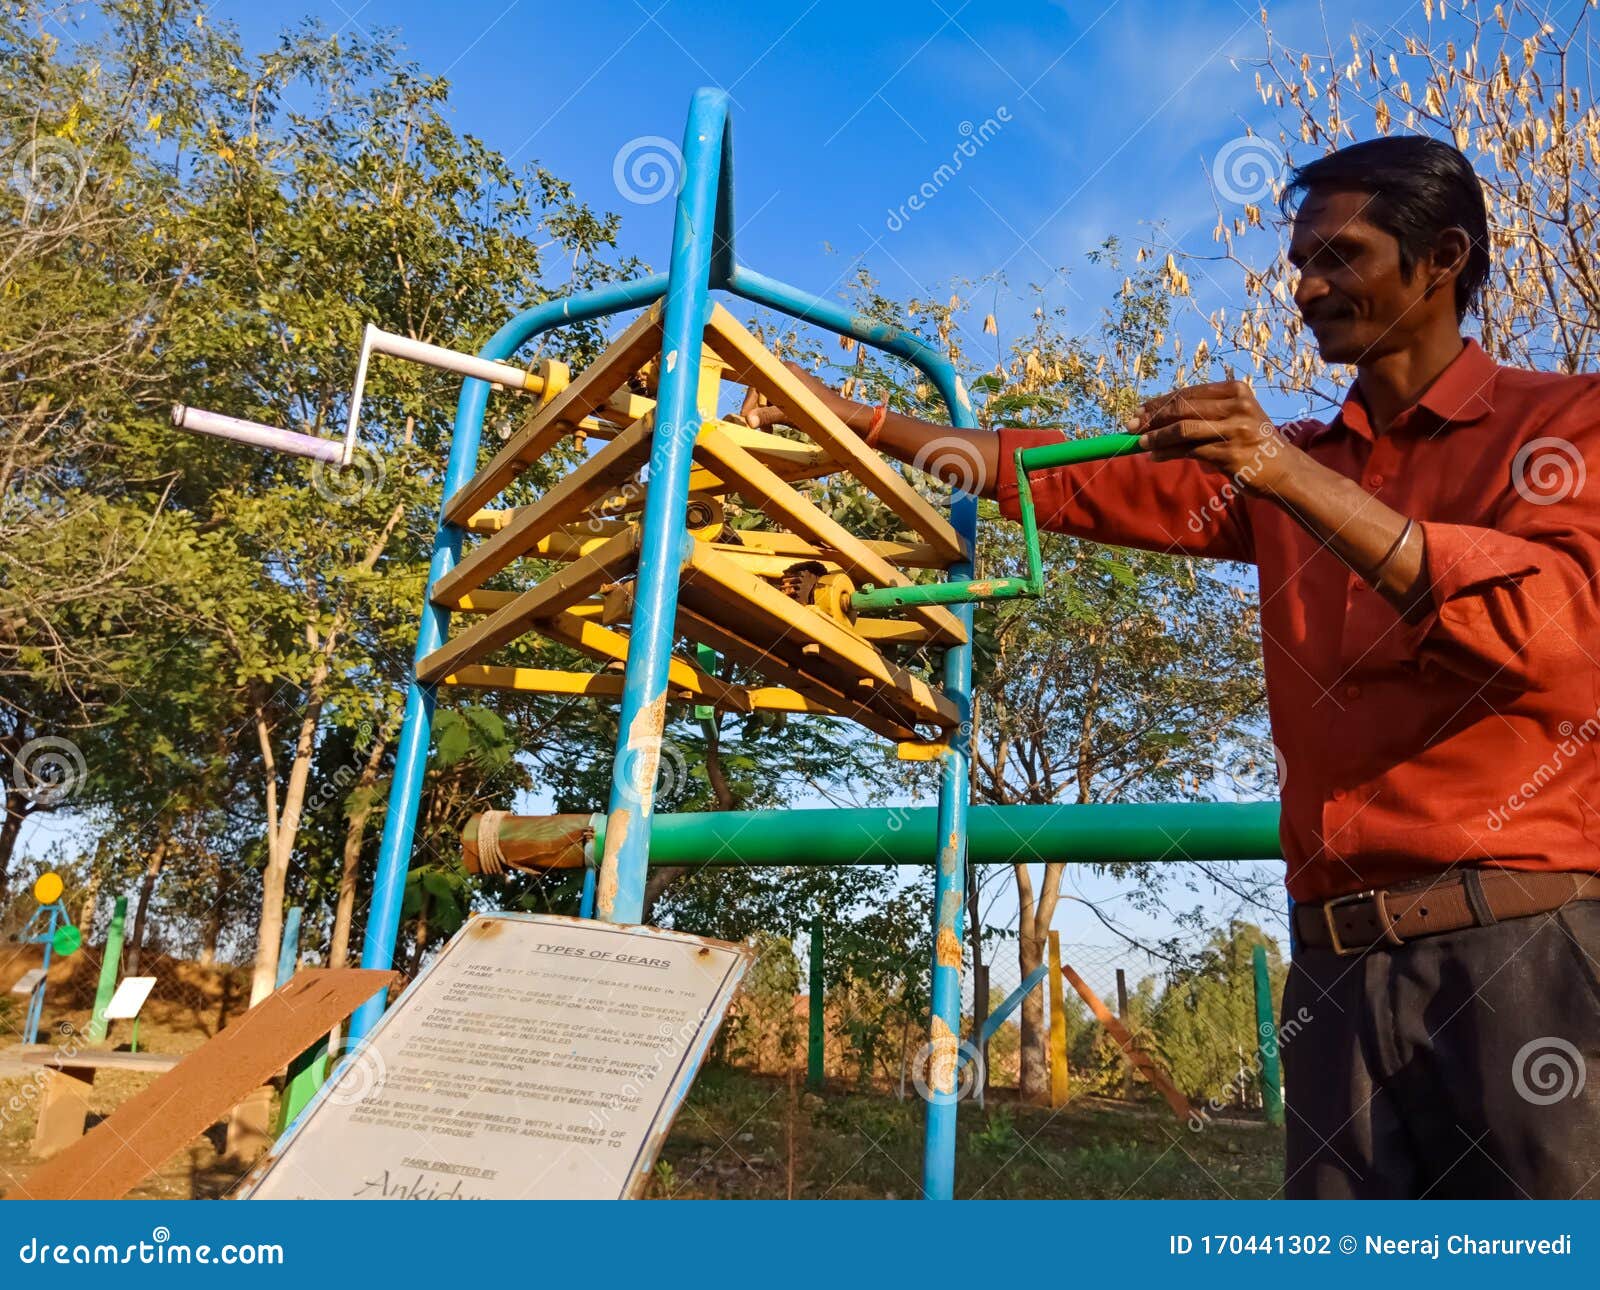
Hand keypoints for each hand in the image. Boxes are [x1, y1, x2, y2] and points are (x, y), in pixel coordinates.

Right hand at [739, 363, 863, 432]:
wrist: (847, 419)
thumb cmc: (822, 414)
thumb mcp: (791, 415)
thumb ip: (768, 415)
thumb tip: (747, 421)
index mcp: (786, 370)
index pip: (757, 382)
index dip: (750, 401)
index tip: (746, 419)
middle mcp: (788, 372)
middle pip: (761, 389)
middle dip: (757, 409)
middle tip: (755, 427)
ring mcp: (793, 383)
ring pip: (769, 397)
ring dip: (764, 414)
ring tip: (767, 429)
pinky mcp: (798, 394)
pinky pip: (778, 402)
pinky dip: (773, 414)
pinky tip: (774, 427)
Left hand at [1126, 379, 1289, 494]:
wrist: (1282, 468)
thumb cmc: (1252, 442)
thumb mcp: (1235, 417)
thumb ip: (1203, 412)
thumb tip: (1156, 416)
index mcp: (1236, 391)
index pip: (1188, 393)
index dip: (1159, 402)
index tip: (1138, 411)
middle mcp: (1237, 406)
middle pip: (1183, 408)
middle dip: (1152, 417)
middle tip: (1130, 426)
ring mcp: (1235, 430)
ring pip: (1184, 429)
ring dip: (1156, 437)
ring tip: (1138, 443)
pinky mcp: (1231, 454)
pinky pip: (1190, 451)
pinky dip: (1168, 453)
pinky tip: (1155, 457)